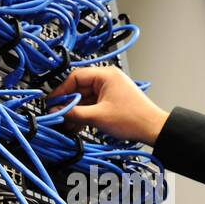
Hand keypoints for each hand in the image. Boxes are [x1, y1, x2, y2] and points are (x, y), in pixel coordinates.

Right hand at [48, 67, 169, 144]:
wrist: (152, 128)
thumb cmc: (132, 118)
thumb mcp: (97, 116)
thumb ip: (74, 113)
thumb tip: (56, 111)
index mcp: (106, 75)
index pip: (75, 77)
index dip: (61, 91)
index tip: (52, 103)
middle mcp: (107, 79)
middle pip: (78, 88)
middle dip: (67, 103)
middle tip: (57, 115)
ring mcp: (108, 90)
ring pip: (84, 98)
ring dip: (74, 111)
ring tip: (66, 124)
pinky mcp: (109, 100)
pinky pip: (91, 104)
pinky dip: (83, 114)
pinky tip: (75, 125)